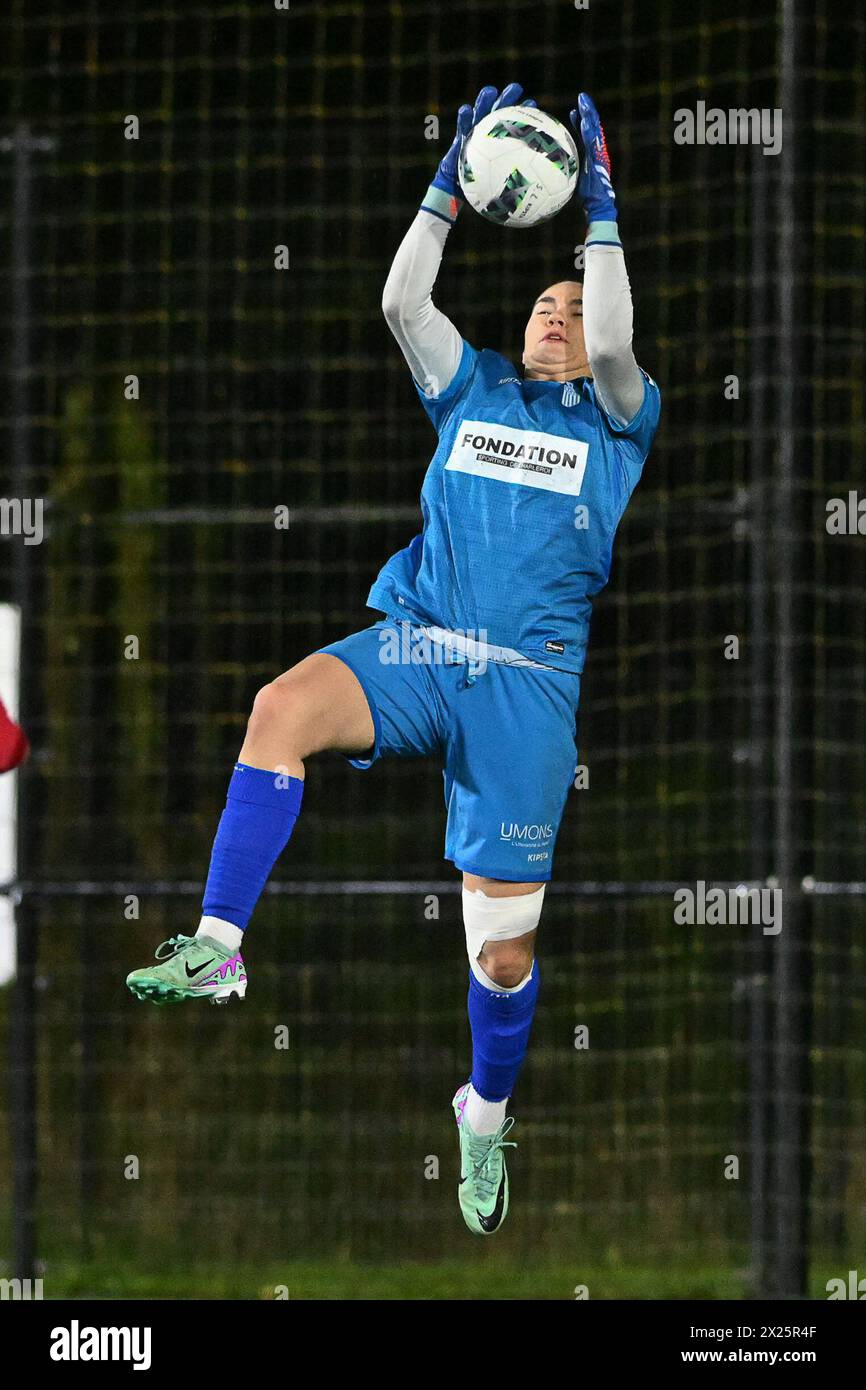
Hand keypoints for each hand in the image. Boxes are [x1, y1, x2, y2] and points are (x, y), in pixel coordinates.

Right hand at [433, 83, 537, 198]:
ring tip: (490, 91)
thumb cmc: (482, 192)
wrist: (456, 193)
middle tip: (516, 88)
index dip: (522, 113)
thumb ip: (517, 186)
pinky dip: (463, 119)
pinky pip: (461, 128)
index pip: (513, 125)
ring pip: (479, 114)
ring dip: (484, 102)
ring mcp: (472, 135)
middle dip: (506, 99)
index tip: (533, 104)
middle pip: (498, 113)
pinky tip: (465, 110)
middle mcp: (486, 136)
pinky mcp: (458, 140)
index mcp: (499, 144)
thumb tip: (542, 195)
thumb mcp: (502, 191)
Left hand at [569, 92, 616, 222]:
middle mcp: (597, 152)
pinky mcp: (601, 160)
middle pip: (593, 127)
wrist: (599, 206)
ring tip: (584, 103)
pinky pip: (594, 143)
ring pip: (595, 131)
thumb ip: (564, 170)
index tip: (573, 112)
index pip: (586, 134)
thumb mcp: (571, 181)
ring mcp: (600, 155)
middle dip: (588, 112)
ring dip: (590, 116)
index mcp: (591, 155)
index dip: (581, 122)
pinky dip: (589, 132)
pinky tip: (584, 123)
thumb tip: (545, 168)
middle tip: (582, 99)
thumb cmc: (585, 198)